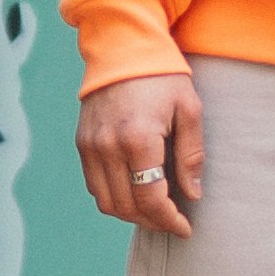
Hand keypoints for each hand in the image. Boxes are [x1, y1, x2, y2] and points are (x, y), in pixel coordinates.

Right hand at [80, 70, 203, 233]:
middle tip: (172, 222)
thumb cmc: (163, 76)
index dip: (169, 220)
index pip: (151, 199)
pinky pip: (93, 185)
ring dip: (131, 214)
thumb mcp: (189, 110)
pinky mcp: (82, 143)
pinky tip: (134, 193)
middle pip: (127, 207)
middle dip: (152, 222)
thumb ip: (191, 156)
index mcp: (138, 139)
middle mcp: (108, 146)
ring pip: (106, 202)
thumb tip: (192, 195)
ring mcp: (90, 146)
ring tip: (155, 211)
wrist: (123, 47)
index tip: (185, 228)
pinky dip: (113, 198)